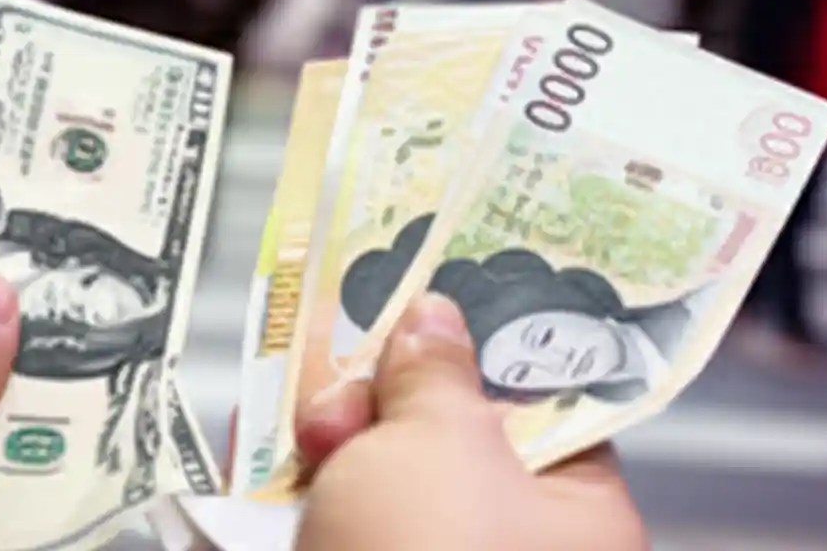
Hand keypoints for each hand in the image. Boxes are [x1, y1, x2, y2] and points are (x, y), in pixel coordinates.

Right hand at [294, 293, 647, 550]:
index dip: (480, 347)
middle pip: (445, 434)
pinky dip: (288, 486)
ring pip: (374, 475)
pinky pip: (325, 516)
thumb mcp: (441, 445)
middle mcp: (504, 546)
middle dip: (384, 397)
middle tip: (350, 390)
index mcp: (572, 515)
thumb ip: (436, 371)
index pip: (540, 405)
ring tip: (301, 431)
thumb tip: (434, 319)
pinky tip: (254, 452)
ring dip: (327, 437)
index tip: (428, 299)